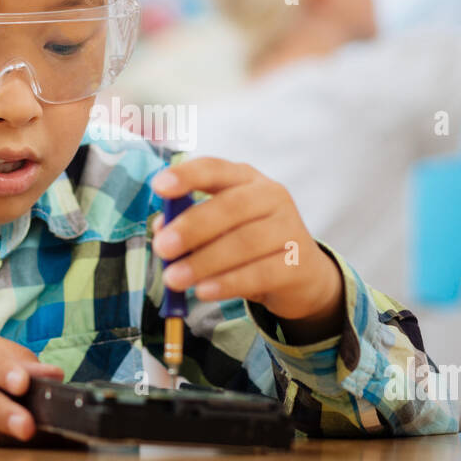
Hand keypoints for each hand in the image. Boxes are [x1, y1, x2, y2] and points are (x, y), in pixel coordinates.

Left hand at [151, 158, 343, 339]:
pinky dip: (227, 283)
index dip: (187, 175)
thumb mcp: (220, 229)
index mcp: (246, 179)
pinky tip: (203, 291)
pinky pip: (259, 273)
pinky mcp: (298, 263)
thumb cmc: (250, 245)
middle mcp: (271, 196)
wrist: (302, 275)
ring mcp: (289, 228)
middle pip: (231, 206)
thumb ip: (189, 225)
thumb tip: (160, 230)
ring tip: (174, 279)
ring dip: (203, 262)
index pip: (215, 169)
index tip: (159, 186)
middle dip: (192, 227)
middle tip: (161, 248)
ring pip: (244, 242)